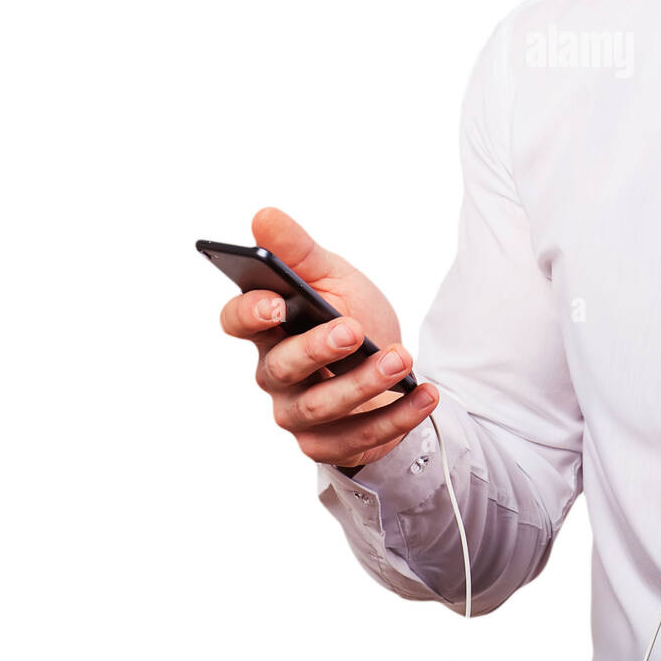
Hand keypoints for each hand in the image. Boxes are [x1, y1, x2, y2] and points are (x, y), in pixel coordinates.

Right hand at [218, 206, 438, 470]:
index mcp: (268, 326)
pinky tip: (424, 393)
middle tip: (352, 330)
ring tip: (402, 358)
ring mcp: (298, 413)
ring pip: (320, 406)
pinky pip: (357, 439)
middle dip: (316, 350)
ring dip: (364, 383)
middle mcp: (274, 373)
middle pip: (281, 367)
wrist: (388, 365)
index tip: (276, 303)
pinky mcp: (328, 445)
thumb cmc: (349, 314)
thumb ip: (298, 251)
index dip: (249, 314)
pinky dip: (396, 416)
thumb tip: (264, 215)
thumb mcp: (331, 276)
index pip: (236, 321)